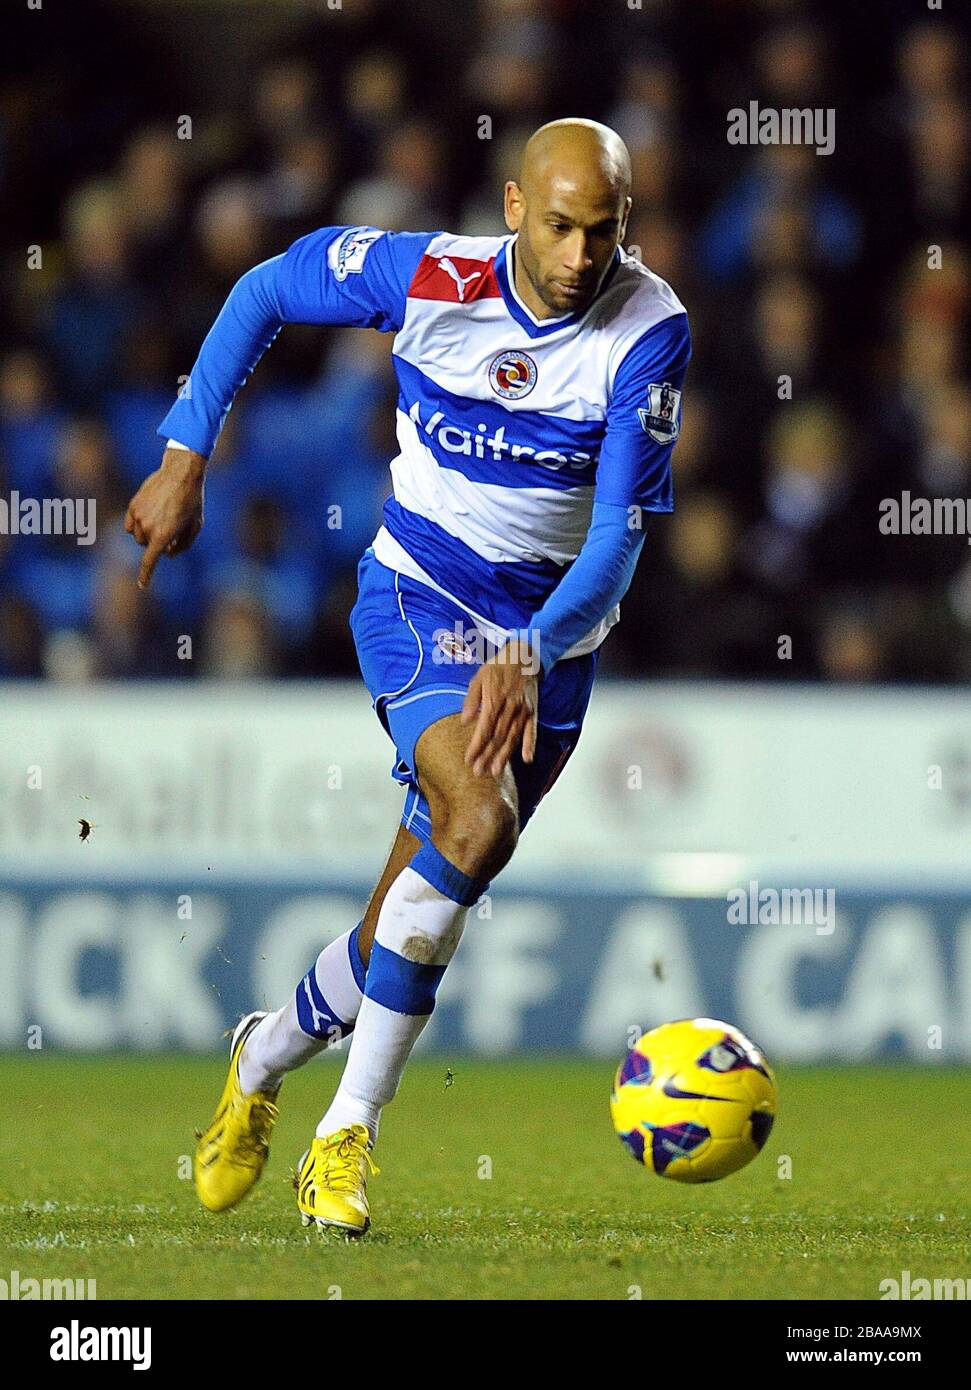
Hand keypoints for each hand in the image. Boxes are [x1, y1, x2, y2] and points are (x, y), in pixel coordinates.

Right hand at [125, 447, 206, 588]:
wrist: (180, 473)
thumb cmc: (192, 500)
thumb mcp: (195, 525)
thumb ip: (183, 544)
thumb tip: (168, 554)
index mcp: (163, 535)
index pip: (149, 562)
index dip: (145, 575)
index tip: (142, 585)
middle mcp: (147, 527)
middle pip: (145, 546)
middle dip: (155, 544)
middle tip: (169, 532)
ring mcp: (138, 515)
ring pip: (137, 536)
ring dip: (146, 534)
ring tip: (162, 520)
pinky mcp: (133, 505)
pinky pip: (129, 524)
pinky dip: (136, 526)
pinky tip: (147, 518)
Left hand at [461, 637, 538, 777]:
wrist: (524, 656)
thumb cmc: (499, 667)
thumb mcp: (479, 678)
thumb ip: (471, 700)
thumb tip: (464, 720)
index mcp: (494, 699)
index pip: (484, 728)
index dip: (476, 745)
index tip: (469, 759)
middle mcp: (510, 707)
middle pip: (497, 736)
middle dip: (487, 756)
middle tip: (478, 772)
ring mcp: (523, 711)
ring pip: (512, 737)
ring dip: (504, 756)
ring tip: (496, 771)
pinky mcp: (532, 712)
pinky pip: (532, 731)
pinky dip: (530, 745)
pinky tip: (527, 759)